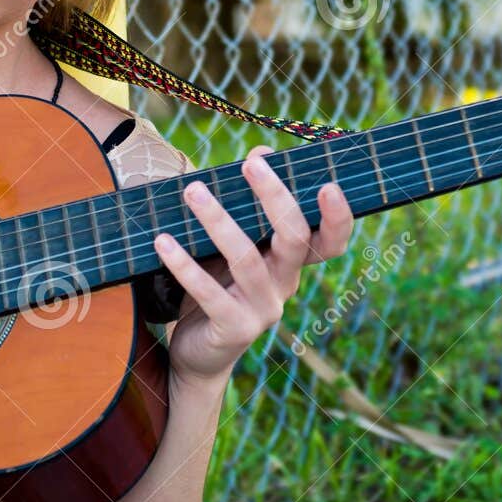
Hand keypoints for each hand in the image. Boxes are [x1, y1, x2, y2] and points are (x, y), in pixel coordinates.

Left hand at [153, 144, 353, 390]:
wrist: (199, 352)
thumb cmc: (218, 285)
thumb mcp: (234, 242)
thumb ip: (248, 203)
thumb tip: (262, 149)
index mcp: (292, 262)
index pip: (331, 241)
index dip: (339, 217)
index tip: (329, 184)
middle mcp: (286, 284)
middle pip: (296, 239)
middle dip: (276, 198)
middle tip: (251, 162)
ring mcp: (263, 310)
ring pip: (248, 260)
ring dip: (219, 222)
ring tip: (192, 191)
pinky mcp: (234, 329)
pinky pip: (210, 294)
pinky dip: (185, 265)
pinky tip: (163, 241)